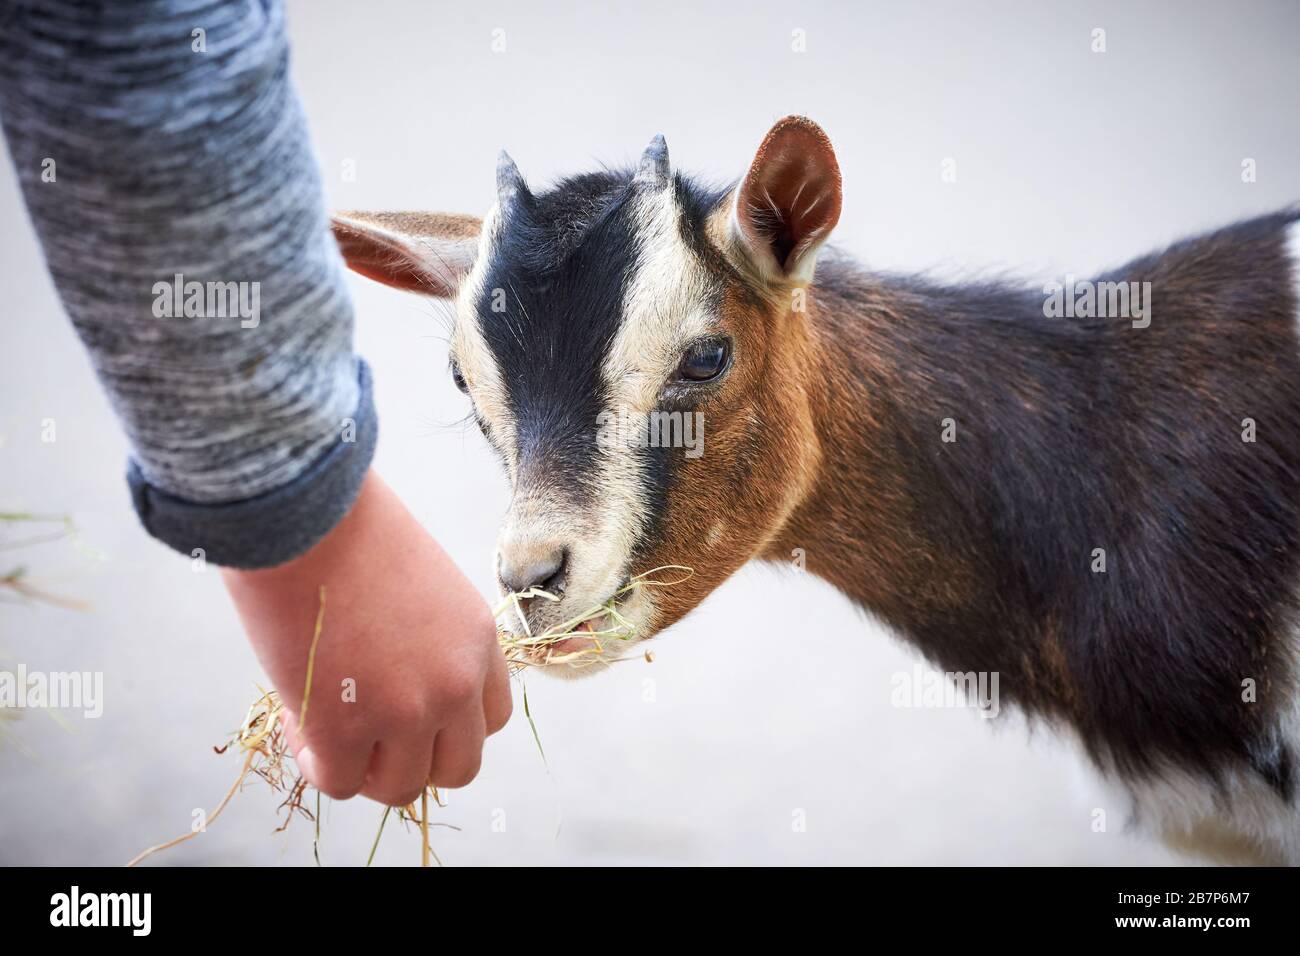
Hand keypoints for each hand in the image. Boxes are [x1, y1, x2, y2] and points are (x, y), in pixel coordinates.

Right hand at [221, 470, 510, 805]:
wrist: (305, 516)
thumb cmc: (350, 530)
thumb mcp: (421, 583)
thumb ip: (425, 638)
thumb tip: (388, 676)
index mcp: (478, 640)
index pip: (489, 719)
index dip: (446, 726)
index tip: (405, 711)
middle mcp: (454, 683)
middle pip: (458, 768)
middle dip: (413, 760)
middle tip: (368, 733)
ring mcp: (405, 712)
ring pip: (399, 787)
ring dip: (362, 767)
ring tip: (324, 723)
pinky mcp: (345, 730)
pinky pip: (339, 781)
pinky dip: (315, 762)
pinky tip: (297, 721)